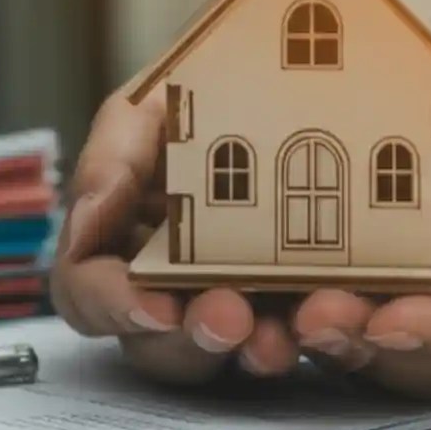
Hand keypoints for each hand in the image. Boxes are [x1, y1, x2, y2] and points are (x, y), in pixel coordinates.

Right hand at [50, 85, 304, 382]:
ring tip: (286, 332)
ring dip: (256, 350)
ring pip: (232, 358)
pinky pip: (315, 341)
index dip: (111, 306)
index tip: (154, 305)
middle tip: (231, 317)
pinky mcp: (308, 305)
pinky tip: (345, 313)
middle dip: (192, 339)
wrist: (295, 71)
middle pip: (158, 346)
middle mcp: (172, 285)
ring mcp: (241, 301)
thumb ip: (111, 157)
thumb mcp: (149, 102)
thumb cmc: (209, 87)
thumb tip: (85, 223)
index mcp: (122, 241)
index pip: (87, 294)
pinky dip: (327, 334)